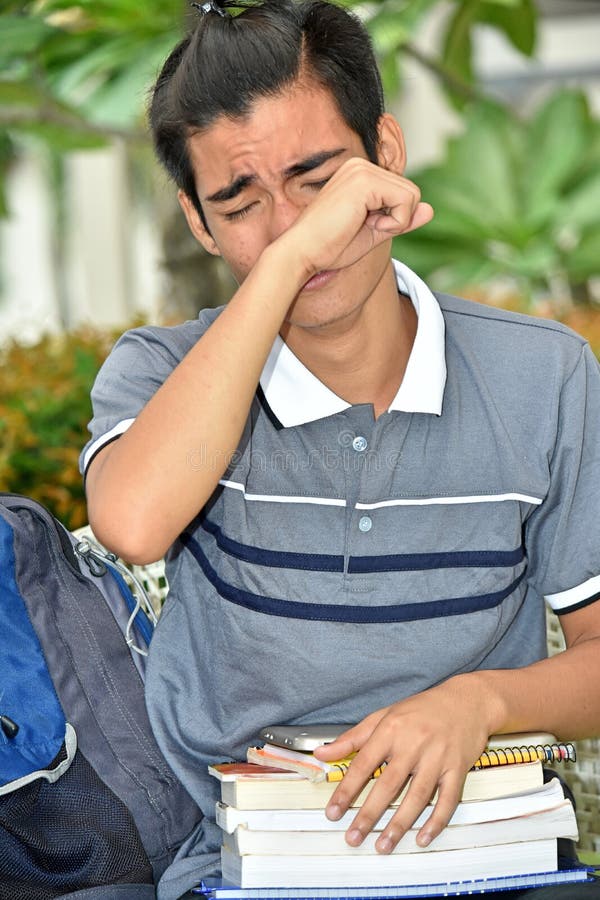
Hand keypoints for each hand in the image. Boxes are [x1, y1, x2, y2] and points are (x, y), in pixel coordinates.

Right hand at [278, 157, 433, 279]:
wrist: (304, 252)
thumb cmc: (331, 246)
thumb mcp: (374, 233)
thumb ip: (401, 219)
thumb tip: (430, 209)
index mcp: (360, 174)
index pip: (402, 193)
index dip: (393, 219)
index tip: (364, 227)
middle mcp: (361, 165)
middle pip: (412, 192)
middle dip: (398, 219)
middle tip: (367, 228)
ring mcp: (362, 169)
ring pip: (412, 195)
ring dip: (396, 221)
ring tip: (366, 226)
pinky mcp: (365, 180)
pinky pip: (406, 200)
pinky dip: (395, 221)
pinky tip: (369, 225)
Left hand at [313, 675, 491, 852]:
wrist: (467, 700)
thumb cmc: (422, 709)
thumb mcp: (383, 715)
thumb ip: (352, 737)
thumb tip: (321, 753)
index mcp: (391, 729)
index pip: (363, 764)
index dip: (347, 790)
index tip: (333, 812)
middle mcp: (413, 744)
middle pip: (388, 785)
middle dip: (369, 815)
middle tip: (353, 837)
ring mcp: (437, 757)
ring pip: (417, 797)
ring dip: (399, 824)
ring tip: (383, 845)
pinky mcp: (458, 768)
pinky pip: (448, 800)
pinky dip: (436, 821)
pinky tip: (423, 837)